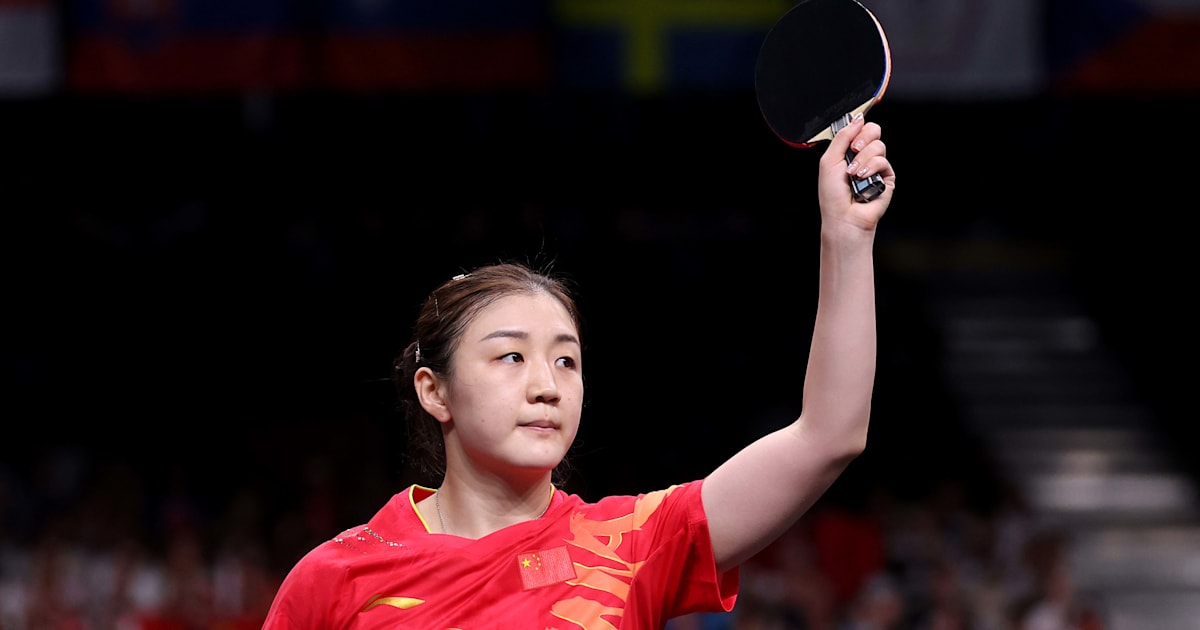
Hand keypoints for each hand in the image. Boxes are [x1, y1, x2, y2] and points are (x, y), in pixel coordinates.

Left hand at [817, 115, 893, 231]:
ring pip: (878, 146)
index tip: (849, 138)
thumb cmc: (833, 195)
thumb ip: (842, 137)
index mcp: (848, 152)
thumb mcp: (829, 160)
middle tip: (854, 150)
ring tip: (854, 173)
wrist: (843, 216)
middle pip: (874, 131)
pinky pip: (883, 161)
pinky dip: (871, 167)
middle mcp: (863, 157)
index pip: (859, 129)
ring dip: (863, 159)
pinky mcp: (887, 177)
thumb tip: (857, 119)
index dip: (856, 129)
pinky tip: (862, 178)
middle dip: (863, 138)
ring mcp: (875, 167)